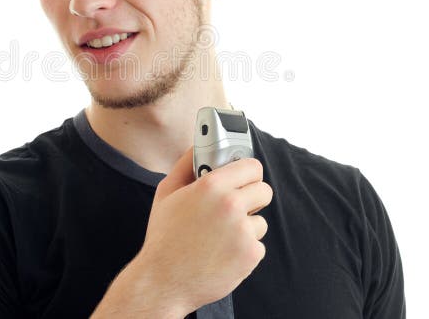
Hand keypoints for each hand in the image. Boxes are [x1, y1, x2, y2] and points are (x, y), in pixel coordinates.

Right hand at [134, 147, 272, 313]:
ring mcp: (243, 230)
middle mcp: (230, 204)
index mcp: (211, 185)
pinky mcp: (250, 254)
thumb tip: (198, 146)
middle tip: (236, 207)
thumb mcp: (166, 193)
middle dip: (252, 197)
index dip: (248, 172)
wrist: (164, 281)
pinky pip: (258, 244)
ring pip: (261, 220)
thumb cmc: (164, 237)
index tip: (245, 177)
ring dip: (246, 227)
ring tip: (220, 236)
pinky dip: (244, 249)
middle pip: (264, 190)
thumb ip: (185, 165)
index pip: (251, 166)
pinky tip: (223, 253)